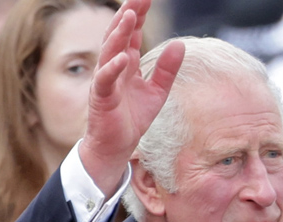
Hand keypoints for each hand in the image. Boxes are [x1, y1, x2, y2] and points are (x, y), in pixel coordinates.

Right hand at [78, 0, 184, 196]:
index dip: (139, 14)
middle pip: (118, 35)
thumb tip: (180, 44)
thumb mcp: (157, 91)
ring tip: (129, 16)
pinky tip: (123, 59)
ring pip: (109, 52)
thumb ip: (167, 69)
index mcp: (126, 63)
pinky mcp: (101, 98)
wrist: (117, 146)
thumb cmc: (133, 118)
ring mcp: (105, 81)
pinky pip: (105, 81)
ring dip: (118, 34)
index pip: (131, 33)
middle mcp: (113, 67)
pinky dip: (113, 69)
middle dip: (128, 15)